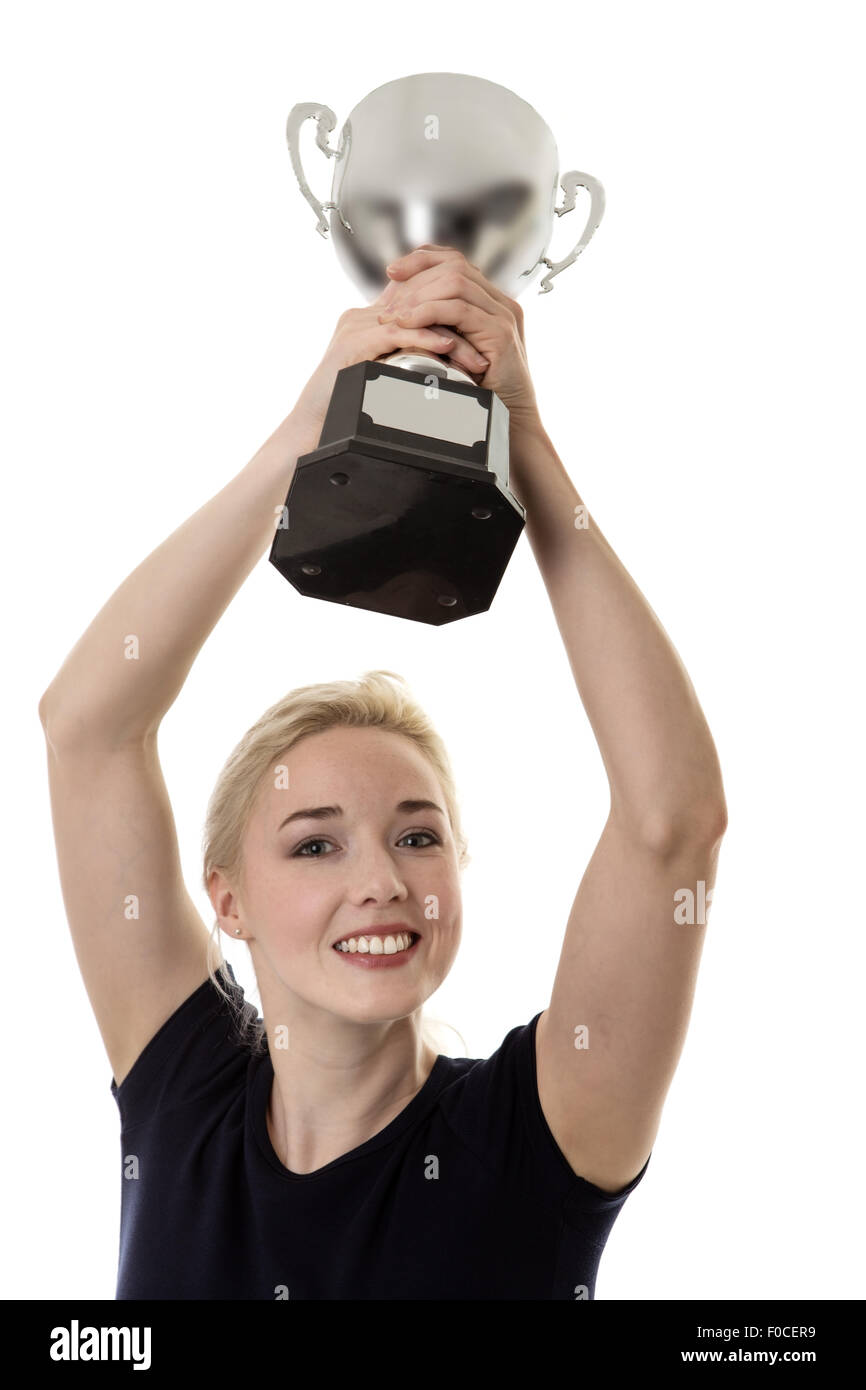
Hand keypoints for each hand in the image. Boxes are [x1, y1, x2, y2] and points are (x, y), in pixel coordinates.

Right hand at [290, 279, 490, 444]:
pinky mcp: (353, 342)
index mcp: (369, 321)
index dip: (451, 310)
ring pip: (413, 318)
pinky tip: (447, 346)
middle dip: (458, 323)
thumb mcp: (383, 377)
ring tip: (475, 354)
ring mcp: (356, 327)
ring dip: (450, 334)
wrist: (312, 427)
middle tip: (487, 343)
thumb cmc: (344, 408)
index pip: (416, 299)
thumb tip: (444, 368)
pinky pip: (397, 334)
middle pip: (419, 304)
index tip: (481, 330)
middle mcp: (362, 317)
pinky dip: (426, 339)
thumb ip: (405, 363)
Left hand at [377, 244, 540, 425]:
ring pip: (455, 282)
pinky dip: (428, 313)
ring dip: (418, 296)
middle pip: (454, 266)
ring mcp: (503, 315)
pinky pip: (459, 310)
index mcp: (491, 302)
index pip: (455, 261)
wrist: (509, 420)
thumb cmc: (481, 390)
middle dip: (415, 277)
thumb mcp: (455, 350)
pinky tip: (408, 324)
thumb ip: (441, 327)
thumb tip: (402, 311)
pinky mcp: (500, 333)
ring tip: (393, 315)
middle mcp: (501, 303)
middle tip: (387, 299)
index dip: (422, 260)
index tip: (393, 272)